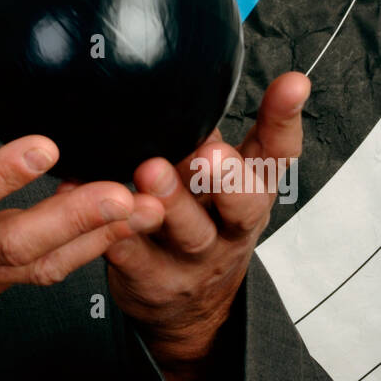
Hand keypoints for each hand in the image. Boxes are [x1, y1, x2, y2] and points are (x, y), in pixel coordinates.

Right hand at [0, 6, 164, 361]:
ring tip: (149, 207)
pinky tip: (120, 226)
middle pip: (17, 244)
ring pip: (41, 265)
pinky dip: (84, 250)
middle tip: (125, 194)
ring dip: (98, 237)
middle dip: (75, 220)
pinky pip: (41, 274)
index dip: (3, 174)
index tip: (46, 146)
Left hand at [103, 72, 310, 371]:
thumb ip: (213, 134)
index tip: (291, 84)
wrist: (193, 309)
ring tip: (149, 172)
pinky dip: (111, 227)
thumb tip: (197, 71)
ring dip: (169, 202)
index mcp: (253, 191)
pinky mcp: (151, 281)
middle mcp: (231, 226)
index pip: (278, 155)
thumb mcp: (222, 179)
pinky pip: (131, 254)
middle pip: (242, 204)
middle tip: (209, 153)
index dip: (285, 119)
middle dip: (226, 178)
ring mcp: (194, 259)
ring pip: (188, 232)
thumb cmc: (204, 221)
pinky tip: (90, 198)